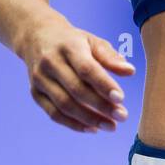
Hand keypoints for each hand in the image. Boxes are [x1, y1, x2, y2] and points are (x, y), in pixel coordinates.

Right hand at [19, 15, 134, 133]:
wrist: (37, 37)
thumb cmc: (73, 41)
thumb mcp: (93, 41)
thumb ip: (111, 57)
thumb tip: (130, 72)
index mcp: (68, 46)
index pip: (86, 69)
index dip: (104, 85)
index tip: (121, 98)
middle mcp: (51, 63)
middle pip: (76, 89)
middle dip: (101, 106)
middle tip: (122, 116)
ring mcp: (40, 79)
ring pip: (64, 105)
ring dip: (89, 119)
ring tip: (110, 126)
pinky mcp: (35, 93)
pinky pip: (54, 114)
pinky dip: (73, 124)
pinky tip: (92, 128)